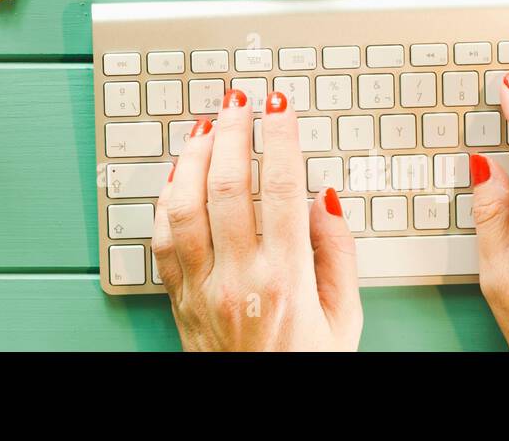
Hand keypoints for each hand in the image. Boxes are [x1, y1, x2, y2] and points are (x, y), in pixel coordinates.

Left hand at [152, 89, 361, 350]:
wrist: (260, 416)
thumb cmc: (304, 366)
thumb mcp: (346, 318)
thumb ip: (339, 252)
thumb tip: (324, 197)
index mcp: (288, 278)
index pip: (284, 187)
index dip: (281, 136)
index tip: (281, 105)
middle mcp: (239, 278)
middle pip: (229, 183)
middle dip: (235, 130)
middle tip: (240, 100)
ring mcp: (202, 286)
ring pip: (185, 202)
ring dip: (195, 155)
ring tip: (208, 126)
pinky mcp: (177, 295)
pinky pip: (162, 235)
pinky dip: (167, 196)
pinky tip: (179, 173)